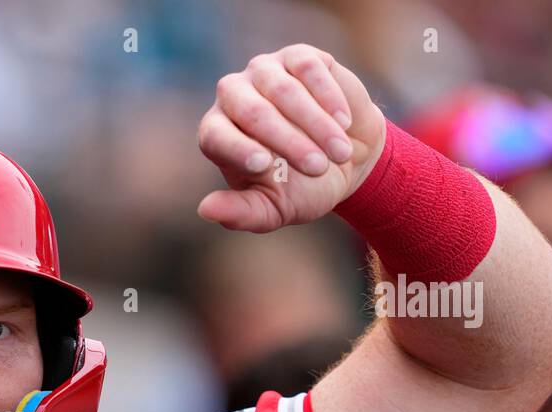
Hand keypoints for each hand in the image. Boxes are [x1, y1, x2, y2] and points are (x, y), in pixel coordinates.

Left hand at [196, 45, 385, 232]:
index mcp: (217, 134)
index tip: (264, 165)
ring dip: (316, 126)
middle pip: (252, 112)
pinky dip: (330, 99)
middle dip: (289, 142)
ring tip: (338, 154)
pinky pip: (310, 70)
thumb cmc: (302, 188)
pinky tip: (343, 123)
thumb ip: (240, 213)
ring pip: (284, 91)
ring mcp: (264, 72)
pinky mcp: (298, 57)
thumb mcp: (271, 210)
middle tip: (317, 168)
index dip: (237, 149)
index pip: (214, 135)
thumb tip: (204, 210)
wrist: (347, 159)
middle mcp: (233, 96)